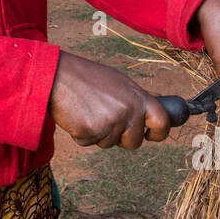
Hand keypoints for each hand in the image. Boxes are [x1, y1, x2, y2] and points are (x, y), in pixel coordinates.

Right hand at [48, 51, 171, 149]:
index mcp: (137, 97)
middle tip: (105, 119)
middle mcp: (127, 111)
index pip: (162, 122)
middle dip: (121, 137)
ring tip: (88, 110)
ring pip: (109, 143)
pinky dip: (82, 133)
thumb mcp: (119, 82)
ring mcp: (110, 123)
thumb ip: (137, 98)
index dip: (159, 133)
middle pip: (134, 142)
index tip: (151, 135)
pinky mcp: (91, 133)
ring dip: (99, 133)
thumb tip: (158, 106)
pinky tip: (77, 115)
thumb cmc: (87, 77)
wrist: (57, 75)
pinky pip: (90, 143)